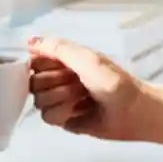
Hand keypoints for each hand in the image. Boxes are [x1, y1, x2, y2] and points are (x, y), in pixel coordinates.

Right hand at [26, 36, 151, 140]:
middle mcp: (58, 79)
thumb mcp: (86, 58)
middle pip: (33, 83)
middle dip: (55, 83)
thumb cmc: (114, 81)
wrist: (133, 110)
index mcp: (63, 61)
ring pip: (39, 101)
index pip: (33, 62)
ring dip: (61, 99)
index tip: (60, 67)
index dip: (42, 66)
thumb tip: (29, 41)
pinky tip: (78, 111)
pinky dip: (63, 113)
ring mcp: (60, 101)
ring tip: (82, 97)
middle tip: (77, 83)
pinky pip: (47, 118)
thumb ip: (56, 48)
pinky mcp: (63, 120)